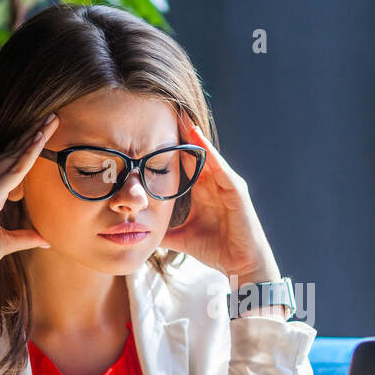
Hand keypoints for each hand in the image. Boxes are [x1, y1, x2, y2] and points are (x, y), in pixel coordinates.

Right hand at [0, 114, 59, 280]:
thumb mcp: (7, 241)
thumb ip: (26, 236)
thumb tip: (45, 239)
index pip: (5, 160)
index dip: (24, 145)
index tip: (41, 130)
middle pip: (9, 151)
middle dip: (32, 133)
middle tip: (52, 116)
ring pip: (13, 155)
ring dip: (34, 136)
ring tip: (52, 120)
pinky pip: (14, 168)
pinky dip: (29, 152)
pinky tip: (41, 139)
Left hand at [160, 108, 278, 280]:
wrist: (239, 266)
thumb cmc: (215, 249)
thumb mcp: (179, 236)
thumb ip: (161, 230)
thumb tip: (135, 230)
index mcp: (202, 191)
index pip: (184, 162)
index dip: (169, 146)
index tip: (150, 129)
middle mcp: (215, 183)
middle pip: (195, 151)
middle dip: (181, 132)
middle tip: (164, 109)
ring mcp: (227, 185)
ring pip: (208, 155)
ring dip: (195, 135)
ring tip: (180, 116)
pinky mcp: (237, 191)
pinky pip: (221, 168)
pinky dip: (210, 153)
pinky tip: (199, 139)